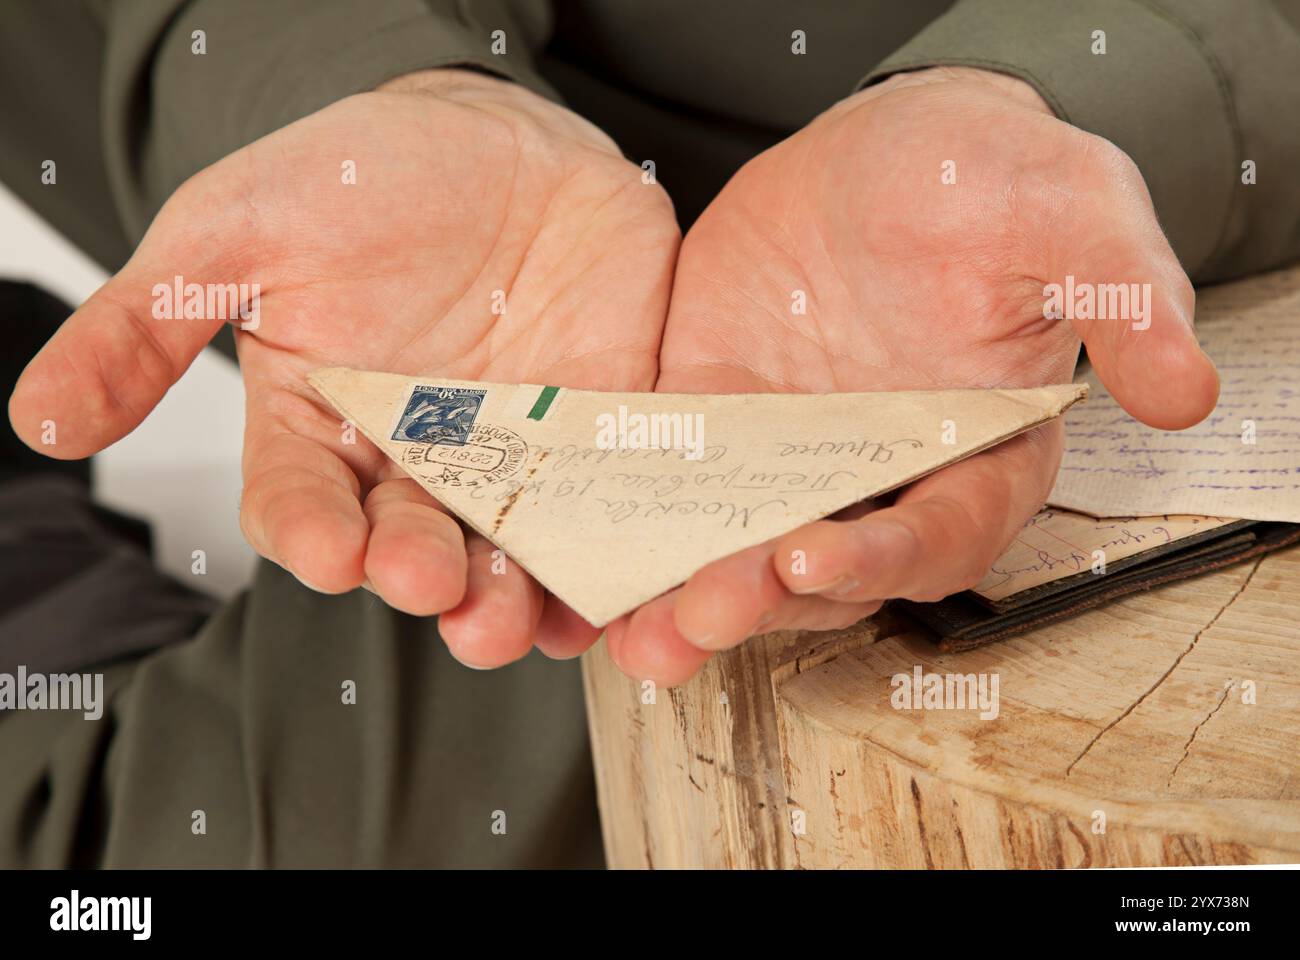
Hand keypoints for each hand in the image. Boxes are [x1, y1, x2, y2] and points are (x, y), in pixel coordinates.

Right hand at [9, 69, 678, 667]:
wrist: (496, 138)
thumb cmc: (360, 177)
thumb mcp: (236, 232)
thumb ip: (148, 323)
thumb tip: (38, 416)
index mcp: (322, 425)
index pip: (304, 504)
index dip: (312, 535)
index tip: (331, 551)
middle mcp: (416, 459)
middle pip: (410, 548)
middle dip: (422, 576)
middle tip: (433, 583)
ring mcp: (512, 455)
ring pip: (509, 550)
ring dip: (512, 593)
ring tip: (514, 612)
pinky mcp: (596, 432)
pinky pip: (602, 501)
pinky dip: (608, 545)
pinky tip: (614, 574)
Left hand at [606, 66, 1218, 684]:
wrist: (882, 151)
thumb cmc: (987, 180)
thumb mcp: (1066, 210)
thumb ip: (1120, 296)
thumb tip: (1183, 388)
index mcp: (977, 450)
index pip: (943, 532)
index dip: (887, 555)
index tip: (819, 555)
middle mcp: (878, 474)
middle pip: (827, 566)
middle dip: (766, 596)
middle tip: (706, 608)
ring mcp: (788, 457)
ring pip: (742, 548)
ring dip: (692, 594)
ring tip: (641, 626)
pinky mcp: (714, 420)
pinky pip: (674, 486)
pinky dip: (639, 526)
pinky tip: (593, 556)